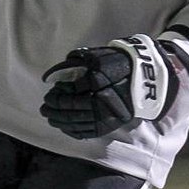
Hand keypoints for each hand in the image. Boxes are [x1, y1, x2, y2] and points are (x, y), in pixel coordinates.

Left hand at [39, 36, 176, 139]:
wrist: (144, 76)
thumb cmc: (115, 62)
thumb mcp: (94, 56)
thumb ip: (71, 65)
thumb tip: (49, 77)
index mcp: (97, 83)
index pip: (70, 94)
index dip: (56, 96)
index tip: (49, 94)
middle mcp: (102, 101)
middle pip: (72, 110)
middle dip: (55, 110)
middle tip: (44, 107)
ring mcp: (107, 116)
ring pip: (78, 123)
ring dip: (61, 121)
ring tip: (51, 117)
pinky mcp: (110, 125)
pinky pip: (88, 132)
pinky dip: (73, 131)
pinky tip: (64, 126)